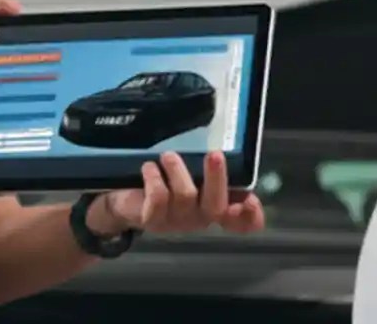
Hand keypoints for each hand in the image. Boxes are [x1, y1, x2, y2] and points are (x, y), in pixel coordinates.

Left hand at [88, 151, 264, 236]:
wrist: (125, 200)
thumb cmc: (165, 183)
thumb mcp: (189, 177)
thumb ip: (207, 172)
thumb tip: (223, 155)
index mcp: (213, 208)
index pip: (241, 223)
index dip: (251, 216)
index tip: (251, 200)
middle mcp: (199, 219)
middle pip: (215, 206)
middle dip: (217, 179)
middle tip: (215, 154)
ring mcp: (176, 222)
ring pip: (186, 196)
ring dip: (178, 170)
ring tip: (168, 156)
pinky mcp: (153, 220)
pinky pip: (158, 199)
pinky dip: (155, 178)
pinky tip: (149, 167)